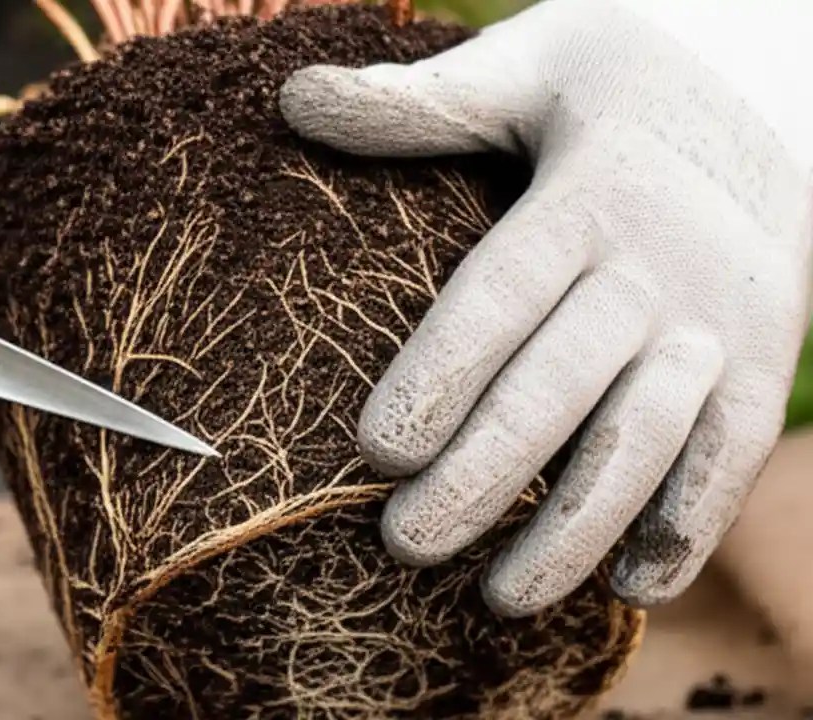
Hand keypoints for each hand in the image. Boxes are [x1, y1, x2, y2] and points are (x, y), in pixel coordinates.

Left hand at [280, 0, 812, 615]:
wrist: (781, 88)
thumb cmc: (623, 84)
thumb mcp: (530, 66)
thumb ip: (422, 101)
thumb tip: (295, 99)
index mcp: (592, 193)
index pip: (504, 293)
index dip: (442, 373)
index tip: (375, 451)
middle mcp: (662, 266)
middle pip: (564, 385)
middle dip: (485, 474)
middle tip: (406, 544)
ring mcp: (722, 322)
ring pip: (646, 441)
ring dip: (575, 528)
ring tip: (499, 597)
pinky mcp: (766, 364)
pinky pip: (731, 458)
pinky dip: (686, 528)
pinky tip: (627, 590)